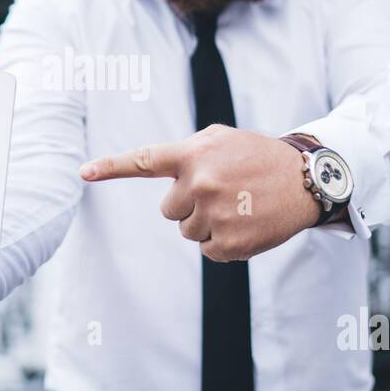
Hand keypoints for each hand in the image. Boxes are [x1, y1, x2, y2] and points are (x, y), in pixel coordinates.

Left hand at [79, 124, 321, 261]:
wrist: (305, 180)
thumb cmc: (258, 157)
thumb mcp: (222, 140)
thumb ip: (187, 152)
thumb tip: (161, 171)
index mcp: (194, 154)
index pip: (144, 161)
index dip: (111, 167)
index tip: (83, 173)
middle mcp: (200, 183)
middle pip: (169, 211)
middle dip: (189, 205)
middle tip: (222, 193)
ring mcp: (215, 214)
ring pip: (187, 232)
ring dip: (207, 224)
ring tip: (238, 206)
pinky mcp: (230, 242)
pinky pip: (208, 250)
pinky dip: (223, 242)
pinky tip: (246, 224)